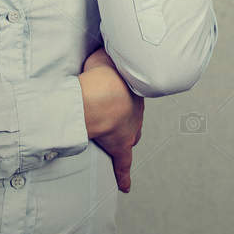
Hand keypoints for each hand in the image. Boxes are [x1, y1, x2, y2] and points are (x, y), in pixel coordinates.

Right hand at [81, 49, 143, 192]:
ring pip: (129, 137)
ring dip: (123, 138)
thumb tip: (99, 48)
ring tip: (112, 141)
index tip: (117, 96)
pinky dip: (124, 175)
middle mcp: (135, 111)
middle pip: (133, 118)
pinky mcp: (120, 147)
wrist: (107, 93)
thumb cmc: (104, 73)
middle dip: (126, 118)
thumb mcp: (101, 56)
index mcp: (132, 91)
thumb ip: (101, 55)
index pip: (130, 97)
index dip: (122, 97)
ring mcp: (129, 131)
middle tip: (116, 117)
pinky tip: (125, 186)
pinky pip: (123, 165)